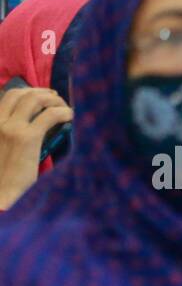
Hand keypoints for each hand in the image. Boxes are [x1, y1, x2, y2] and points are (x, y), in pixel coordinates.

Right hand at [0, 86, 70, 206]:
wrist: (0, 194)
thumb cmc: (3, 177)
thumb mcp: (0, 148)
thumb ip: (9, 134)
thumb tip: (34, 123)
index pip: (7, 96)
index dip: (27, 92)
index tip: (41, 96)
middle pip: (21, 93)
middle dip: (41, 92)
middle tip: (55, 98)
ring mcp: (11, 128)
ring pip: (35, 99)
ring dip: (53, 99)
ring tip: (64, 107)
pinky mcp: (27, 138)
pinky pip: (49, 116)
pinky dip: (63, 112)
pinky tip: (70, 116)